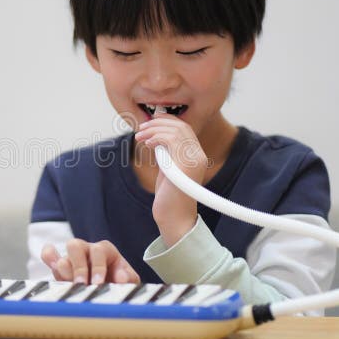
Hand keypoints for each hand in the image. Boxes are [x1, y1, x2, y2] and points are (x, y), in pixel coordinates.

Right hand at [40, 239, 139, 283]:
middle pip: (75, 246)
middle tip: (81, 285)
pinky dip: (48, 257)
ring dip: (65, 271)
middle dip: (78, 267)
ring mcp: (72, 257)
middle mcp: (87, 249)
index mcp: (105, 249)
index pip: (98, 251)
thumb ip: (128, 278)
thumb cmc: (120, 282)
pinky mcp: (60, 265)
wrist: (112, 288)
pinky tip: (51, 265)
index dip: (97, 268)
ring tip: (68, 284)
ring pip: (62, 256)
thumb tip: (120, 277)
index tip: (98, 284)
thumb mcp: (129, 280)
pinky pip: (49, 254)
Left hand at [134, 112, 208, 246]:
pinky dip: (156, 137)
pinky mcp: (185, 166)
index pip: (185, 128)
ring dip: (154, 130)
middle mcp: (198, 156)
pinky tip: (147, 144)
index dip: (167, 121)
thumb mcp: (168, 169)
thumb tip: (155, 135)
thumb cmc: (168, 196)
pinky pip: (171, 140)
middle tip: (142, 128)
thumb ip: (166, 152)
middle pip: (181, 126)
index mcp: (196, 155)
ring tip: (140, 136)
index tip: (150, 122)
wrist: (173, 217)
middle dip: (158, 123)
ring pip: (175, 131)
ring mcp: (194, 160)